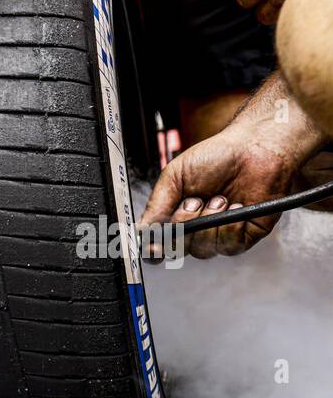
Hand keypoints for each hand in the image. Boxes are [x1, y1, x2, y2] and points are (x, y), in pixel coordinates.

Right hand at [140, 74, 327, 257]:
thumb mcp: (174, 177)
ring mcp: (220, 235)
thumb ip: (156, 207)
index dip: (154, 249)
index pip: (159, 246)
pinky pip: (229, 246)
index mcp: (176, 218)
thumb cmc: (216, 157)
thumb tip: (141, 233)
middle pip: (178, 250)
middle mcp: (197, 231)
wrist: (256, 147)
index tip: (154, 241)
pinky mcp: (245, 236)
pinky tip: (237, 206)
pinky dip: (230, 227)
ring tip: (221, 198)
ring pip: (203, 249)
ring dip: (209, 222)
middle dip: (183, 225)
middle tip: (193, 200)